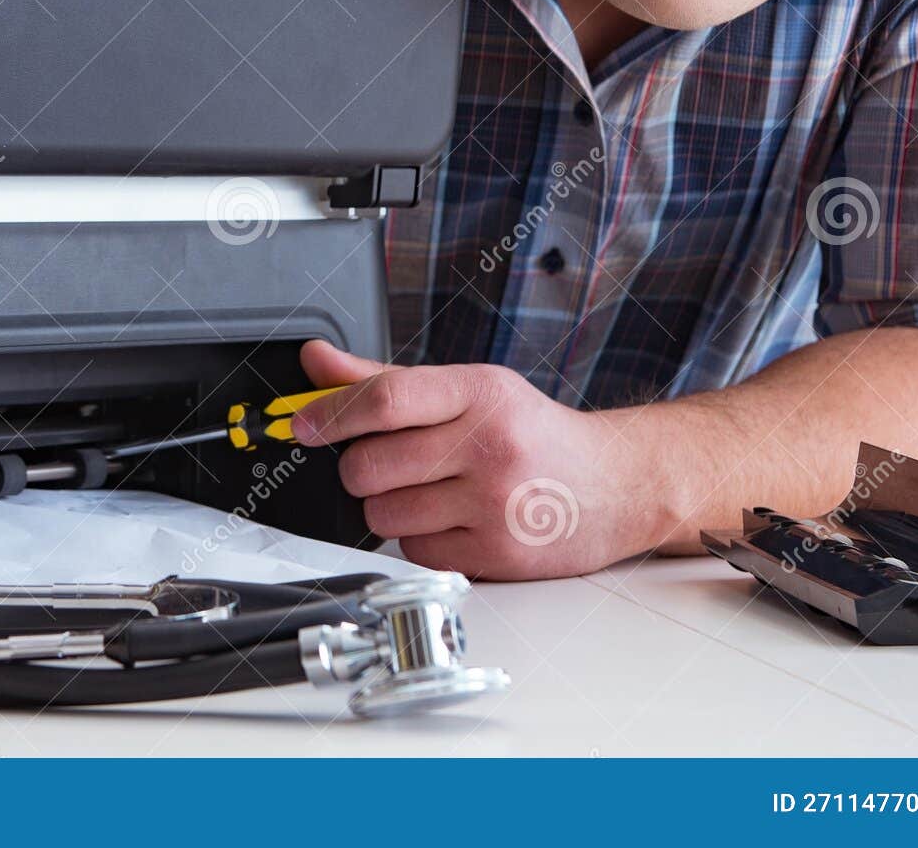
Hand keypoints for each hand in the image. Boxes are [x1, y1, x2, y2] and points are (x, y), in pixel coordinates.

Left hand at [290, 339, 661, 578]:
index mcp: (480, 391)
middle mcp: (490, 444)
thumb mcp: (467, 388)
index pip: (384, 399)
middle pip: (371, 464)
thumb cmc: (532, 433)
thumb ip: (384, 378)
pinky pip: (414, 552)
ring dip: (390, 507)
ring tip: (432, 491)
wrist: (615, 485)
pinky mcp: (498, 554)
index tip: (302, 424)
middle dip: (362, 469)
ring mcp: (495, 504)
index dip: (329, 413)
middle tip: (388, 463)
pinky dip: (420, 540)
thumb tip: (315, 362)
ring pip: (384, 514)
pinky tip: (454, 521)